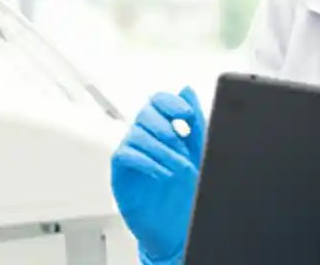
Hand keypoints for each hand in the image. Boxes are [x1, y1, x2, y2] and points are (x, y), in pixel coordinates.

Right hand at [110, 86, 207, 264]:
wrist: (179, 229)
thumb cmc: (186, 191)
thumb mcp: (199, 153)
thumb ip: (195, 121)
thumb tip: (187, 90)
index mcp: (162, 129)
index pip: (158, 101)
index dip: (170, 103)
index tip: (186, 115)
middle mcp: (144, 139)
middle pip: (145, 113)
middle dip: (166, 127)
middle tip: (181, 144)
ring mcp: (131, 155)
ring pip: (136, 134)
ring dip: (161, 149)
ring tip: (177, 167)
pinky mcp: (121, 174)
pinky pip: (126, 155)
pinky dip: (147, 162)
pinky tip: (162, 173)